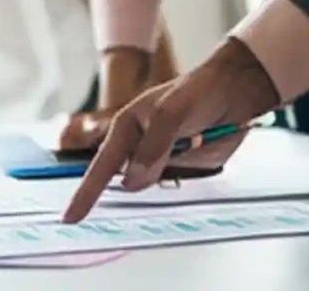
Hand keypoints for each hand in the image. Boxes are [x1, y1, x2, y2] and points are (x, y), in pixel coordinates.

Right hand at [63, 38, 278, 222]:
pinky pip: (169, 186)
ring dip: (148, 190)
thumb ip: (153, 145)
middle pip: (120, 179)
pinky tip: (183, 171)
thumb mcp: (171, 112)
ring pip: (146, 186)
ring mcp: (160, 157)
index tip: (70, 218)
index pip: (102, 166)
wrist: (238, 90)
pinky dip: (171, 188)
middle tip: (90, 214)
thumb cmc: (198, 91)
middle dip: (110, 194)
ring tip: (161, 171)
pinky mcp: (182, 166)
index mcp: (127, 128)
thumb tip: (132, 181)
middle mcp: (139, 146)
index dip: (85, 193)